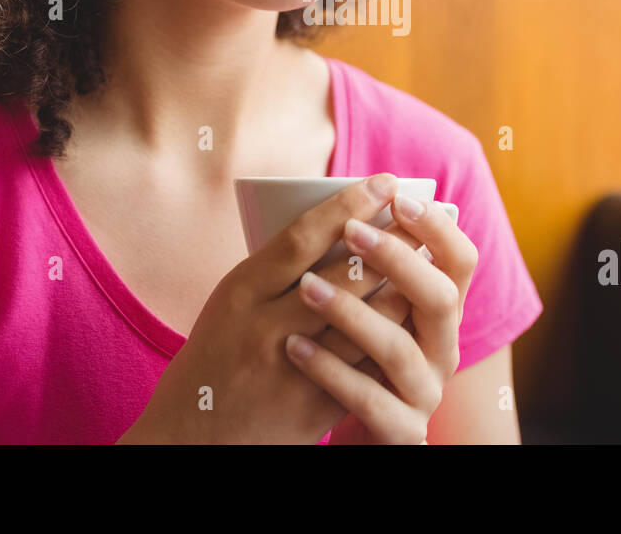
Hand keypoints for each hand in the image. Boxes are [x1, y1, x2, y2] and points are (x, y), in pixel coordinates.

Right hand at [120, 174, 422, 443]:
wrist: (191, 438)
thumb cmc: (216, 357)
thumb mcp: (231, 303)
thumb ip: (276, 269)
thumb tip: (340, 224)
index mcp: (241, 291)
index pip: (304, 237)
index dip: (350, 206)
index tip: (383, 182)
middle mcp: (266, 327)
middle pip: (345, 274)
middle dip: (392, 239)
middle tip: (422, 212)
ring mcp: (292, 369)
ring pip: (367, 319)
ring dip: (405, 286)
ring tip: (430, 257)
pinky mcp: (314, 406)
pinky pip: (367, 363)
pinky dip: (395, 334)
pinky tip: (417, 313)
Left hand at [284, 195, 478, 443]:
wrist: (354, 433)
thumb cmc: (354, 357)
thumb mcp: (371, 312)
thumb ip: (368, 272)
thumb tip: (340, 208)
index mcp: (441, 313)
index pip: (460, 261)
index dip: (436, 227)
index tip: (398, 197)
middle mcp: (443, 350)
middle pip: (440, 298)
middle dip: (398, 259)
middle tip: (352, 231)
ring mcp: (425, 393)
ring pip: (398, 348)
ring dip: (352, 312)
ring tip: (305, 287)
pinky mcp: (401, 431)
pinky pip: (368, 400)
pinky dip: (329, 370)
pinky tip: (294, 347)